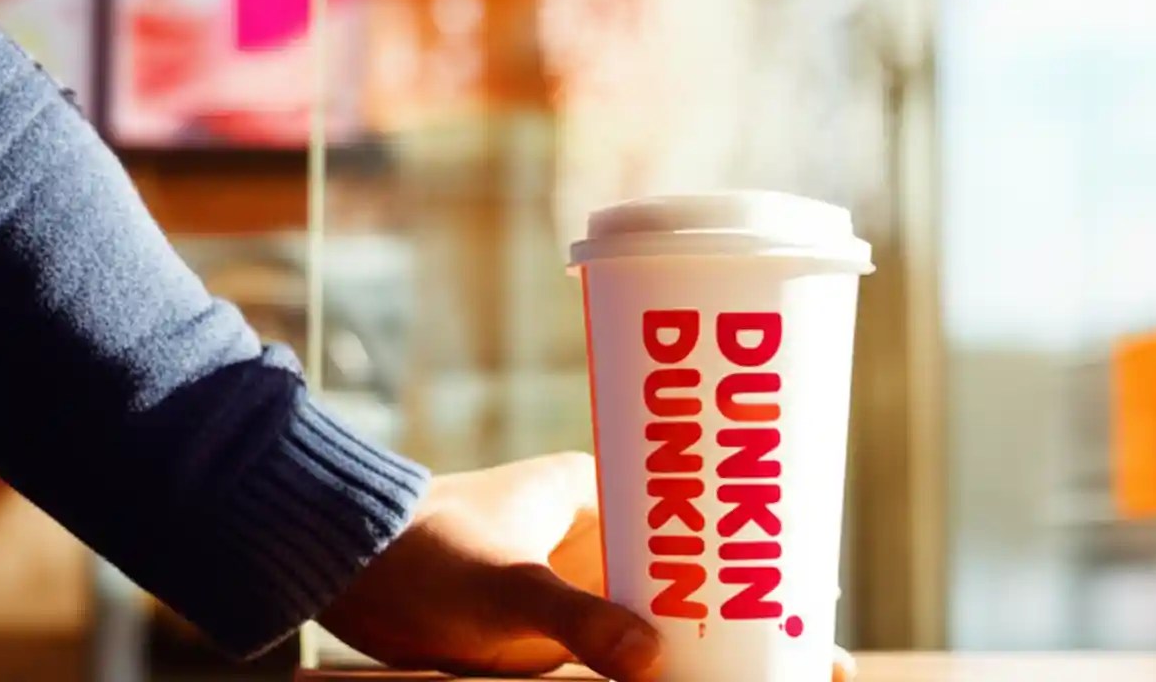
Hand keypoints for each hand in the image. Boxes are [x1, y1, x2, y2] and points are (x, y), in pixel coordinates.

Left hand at [319, 452, 856, 681]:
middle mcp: (599, 533)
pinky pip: (621, 648)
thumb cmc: (421, 551)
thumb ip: (572, 619)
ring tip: (768, 679)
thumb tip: (651, 662)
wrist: (346, 568)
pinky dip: (656, 670)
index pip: (700, 515)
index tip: (804, 596)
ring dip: (705, 645)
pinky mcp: (553, 626)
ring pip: (661, 614)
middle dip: (745, 613)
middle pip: (692, 572)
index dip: (755, 554)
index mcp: (600, 492)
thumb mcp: (500, 585)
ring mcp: (578, 580)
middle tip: (809, 659)